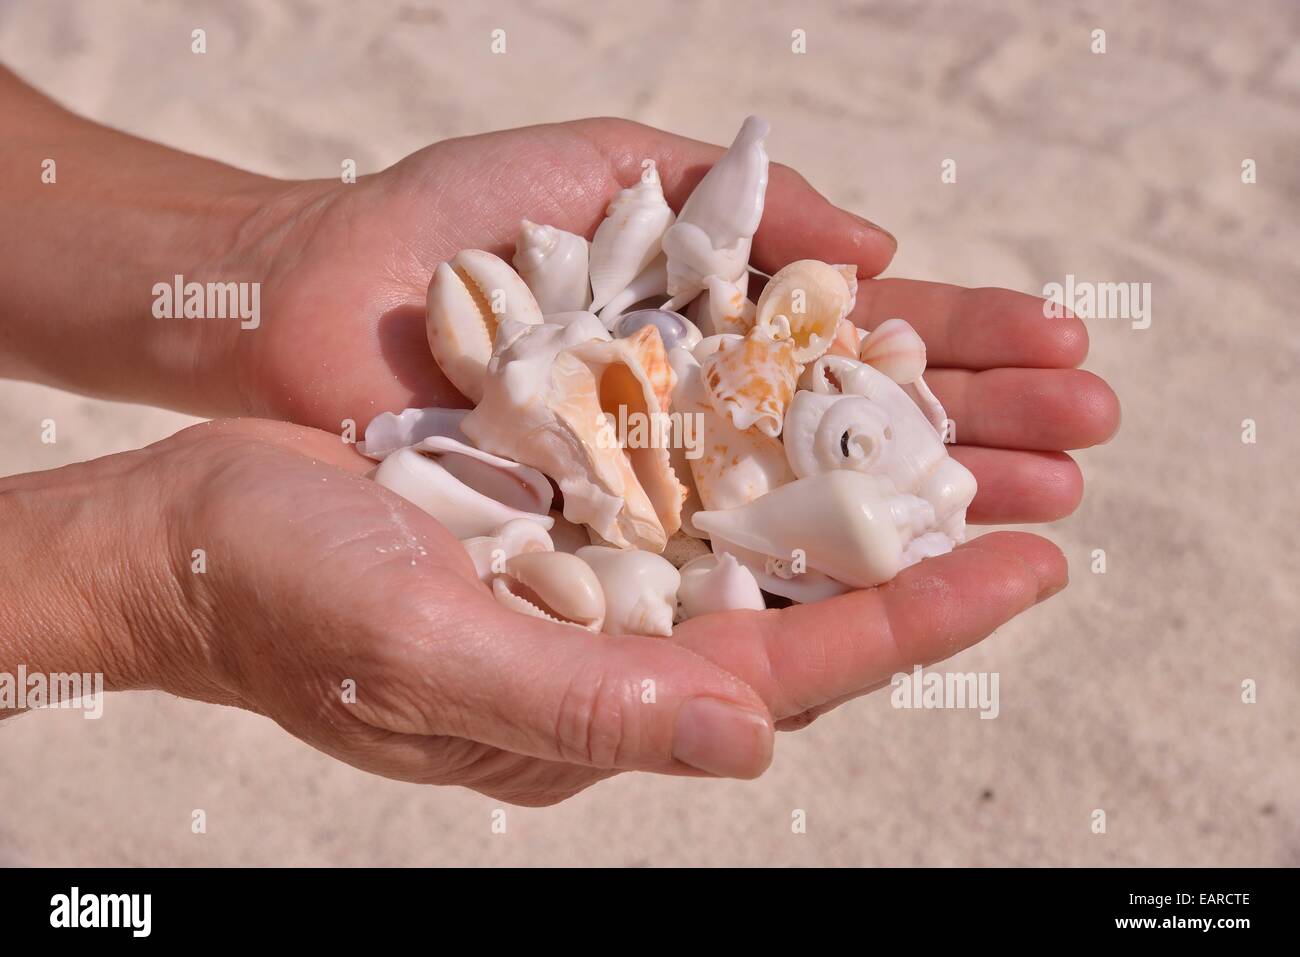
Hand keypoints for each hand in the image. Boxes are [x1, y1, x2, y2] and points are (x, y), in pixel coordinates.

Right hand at [0, 419, 1070, 804]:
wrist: (191, 529)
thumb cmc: (284, 603)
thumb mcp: (425, 652)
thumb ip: (586, 708)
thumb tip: (750, 743)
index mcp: (596, 706)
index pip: (793, 670)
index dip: (916, 617)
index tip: (1031, 561)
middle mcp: (614, 646)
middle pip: (804, 606)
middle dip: (925, 553)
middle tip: (1042, 490)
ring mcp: (592, 580)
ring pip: (759, 541)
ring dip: (863, 491)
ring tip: (968, 443)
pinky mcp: (563, 516)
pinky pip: (692, 485)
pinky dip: (765, 447)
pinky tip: (824, 404)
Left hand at [230, 118, 1116, 525]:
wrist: (297, 305)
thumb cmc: (434, 230)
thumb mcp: (599, 172)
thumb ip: (741, 200)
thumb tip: (880, 250)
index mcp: (709, 330)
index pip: (860, 342)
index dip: (962, 348)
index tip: (1062, 352)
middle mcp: (697, 424)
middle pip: (861, 432)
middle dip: (980, 430)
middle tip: (1091, 438)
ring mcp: (654, 495)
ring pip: (815, 509)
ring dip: (935, 507)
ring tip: (1048, 505)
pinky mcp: (600, 557)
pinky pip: (720, 572)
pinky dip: (816, 573)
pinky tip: (913, 574)